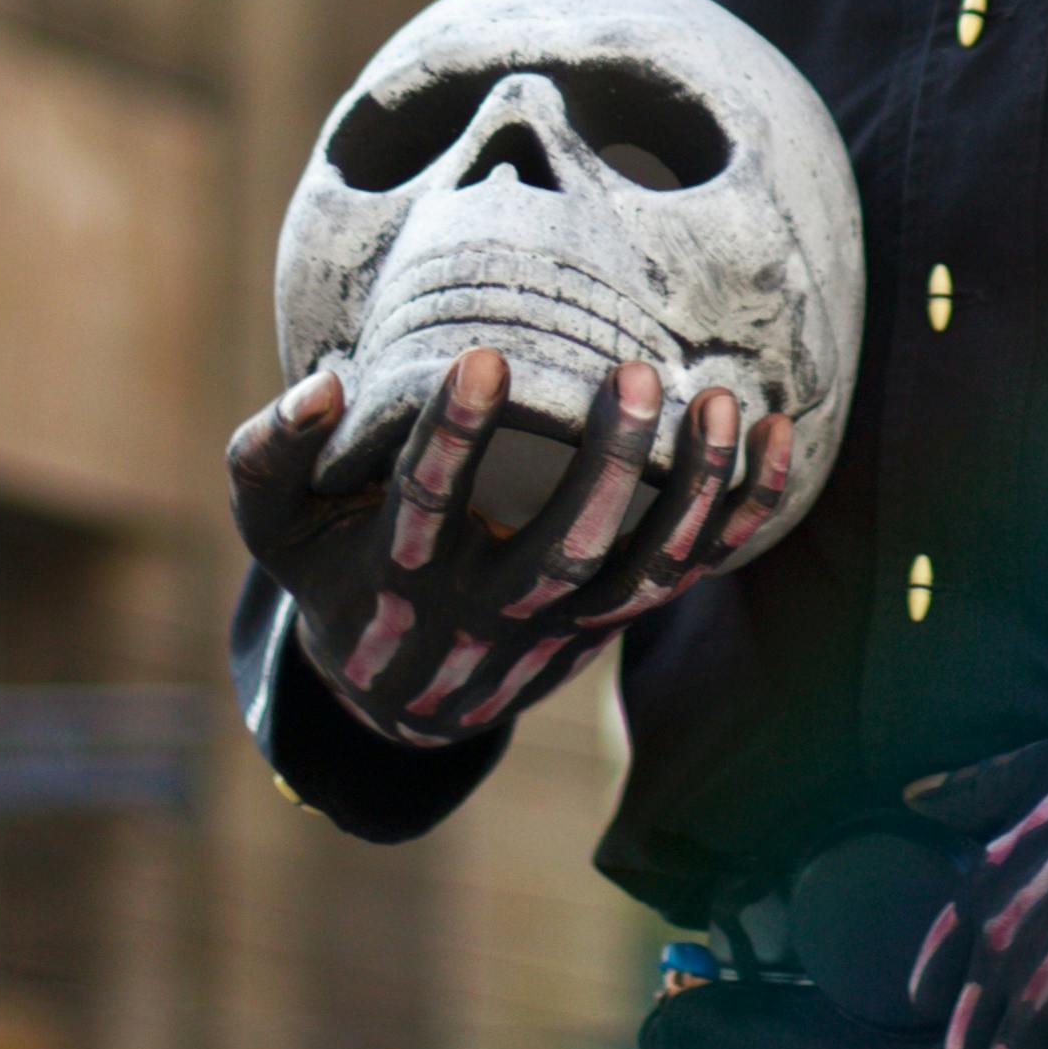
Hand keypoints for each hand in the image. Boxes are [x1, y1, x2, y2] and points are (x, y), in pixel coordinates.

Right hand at [226, 346, 788, 746]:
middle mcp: (490, 608)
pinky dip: (741, 510)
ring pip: (642, 572)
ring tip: (721, 403)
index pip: (429, 506)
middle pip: (563, 553)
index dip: (454, 438)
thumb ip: (271, 452)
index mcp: (403, 573)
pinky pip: (691, 571)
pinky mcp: (614, 618)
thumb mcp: (278, 521)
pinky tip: (776, 433)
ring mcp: (563, 622)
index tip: (482, 359)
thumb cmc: (336, 566)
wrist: (400, 689)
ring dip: (690, 493)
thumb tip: (325, 383)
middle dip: (607, 466)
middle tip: (635, 372)